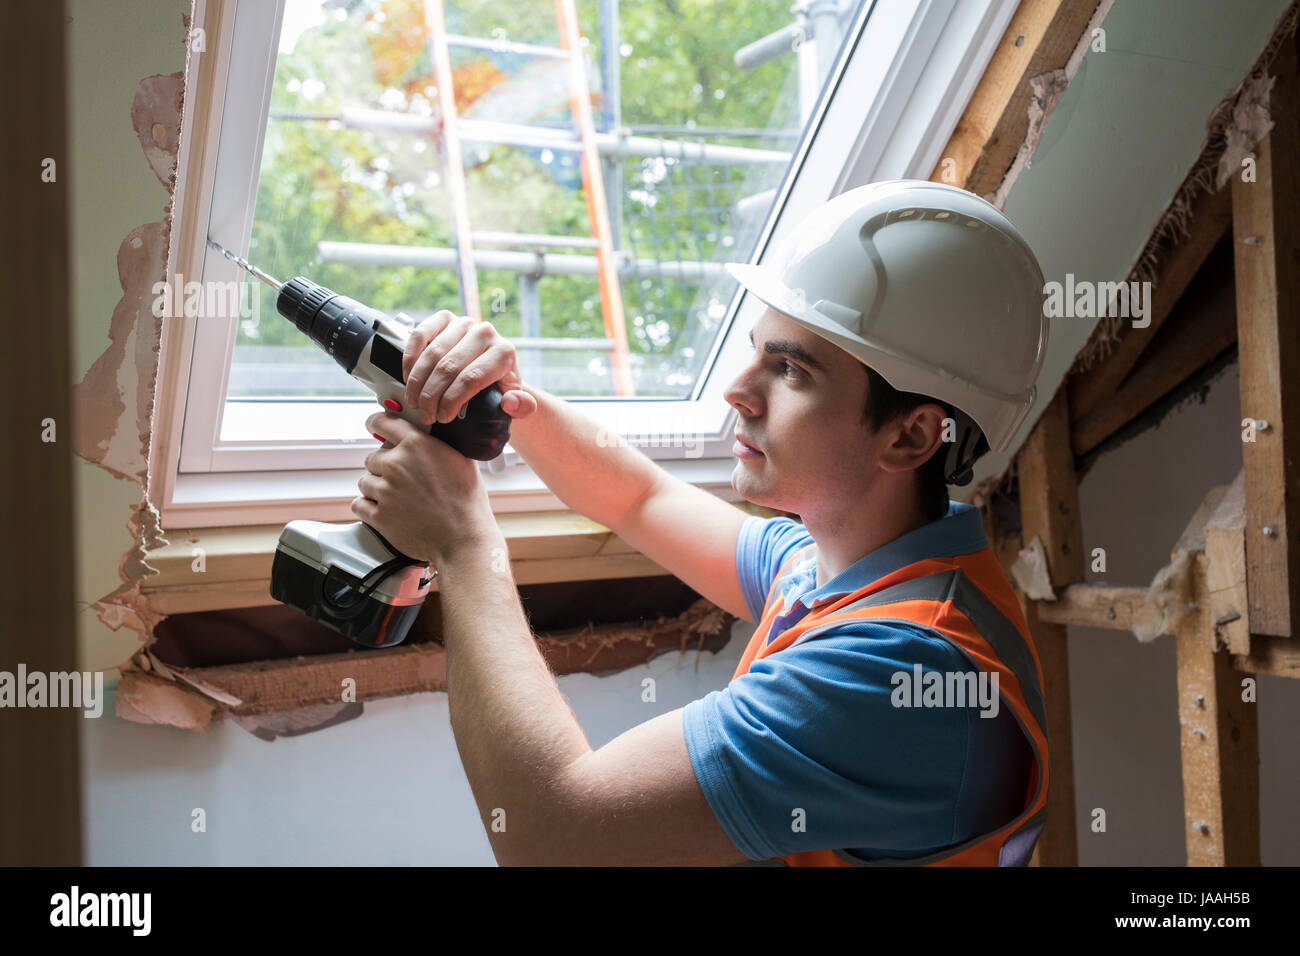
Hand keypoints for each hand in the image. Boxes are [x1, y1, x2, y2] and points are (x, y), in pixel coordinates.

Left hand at [352, 412, 499, 564]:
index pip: (381, 421)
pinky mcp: (378, 515)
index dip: (375, 424)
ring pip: (364, 482)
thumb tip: (428, 438)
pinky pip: (358, 505)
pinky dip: (367, 508)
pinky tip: (384, 510)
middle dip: (383, 468)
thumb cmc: (466, 502)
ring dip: (376, 489)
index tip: (373, 427)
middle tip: (402, 481)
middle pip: (372, 458)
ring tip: (398, 499)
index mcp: (416, 445)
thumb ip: (437, 445)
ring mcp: (385, 490)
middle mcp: (396, 464)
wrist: (463, 537)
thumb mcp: (460, 460)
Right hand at [402, 310, 539, 426]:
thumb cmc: (502, 389)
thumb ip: (521, 407)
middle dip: (432, 396)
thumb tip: (511, 403)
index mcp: (504, 352)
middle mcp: (485, 333)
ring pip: (432, 353)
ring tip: (414, 402)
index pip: (471, 378)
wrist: (493, 371)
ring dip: (418, 381)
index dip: (452, 400)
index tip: (442, 418)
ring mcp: (463, 324)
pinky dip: (410, 357)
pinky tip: (408, 378)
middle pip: (449, 367)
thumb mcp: (517, 404)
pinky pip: (420, 334)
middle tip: (425, 415)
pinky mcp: (444, 319)